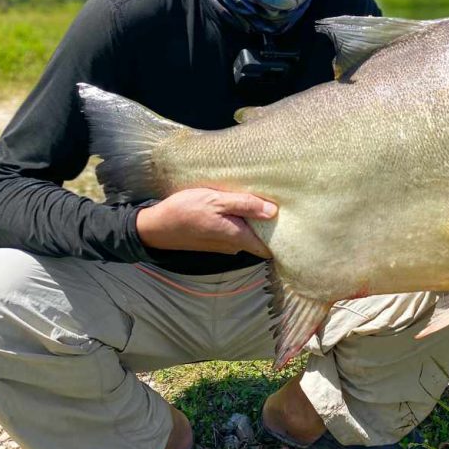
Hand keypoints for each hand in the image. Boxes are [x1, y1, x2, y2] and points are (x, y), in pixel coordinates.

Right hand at [135, 187, 275, 257]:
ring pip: (246, 234)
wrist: (156, 226)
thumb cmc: (186, 210)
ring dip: (252, 221)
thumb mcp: (216, 201)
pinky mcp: (214, 240)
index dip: (281, 238)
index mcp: (238, 237)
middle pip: (260, 239)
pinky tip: (238, 206)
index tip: (291, 223)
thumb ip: (245, 205)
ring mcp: (223, 245)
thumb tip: (273, 211)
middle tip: (279, 203)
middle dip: (268, 225)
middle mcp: (233, 246)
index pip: (269, 248)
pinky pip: (234, 232)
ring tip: (259, 200)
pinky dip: (239, 221)